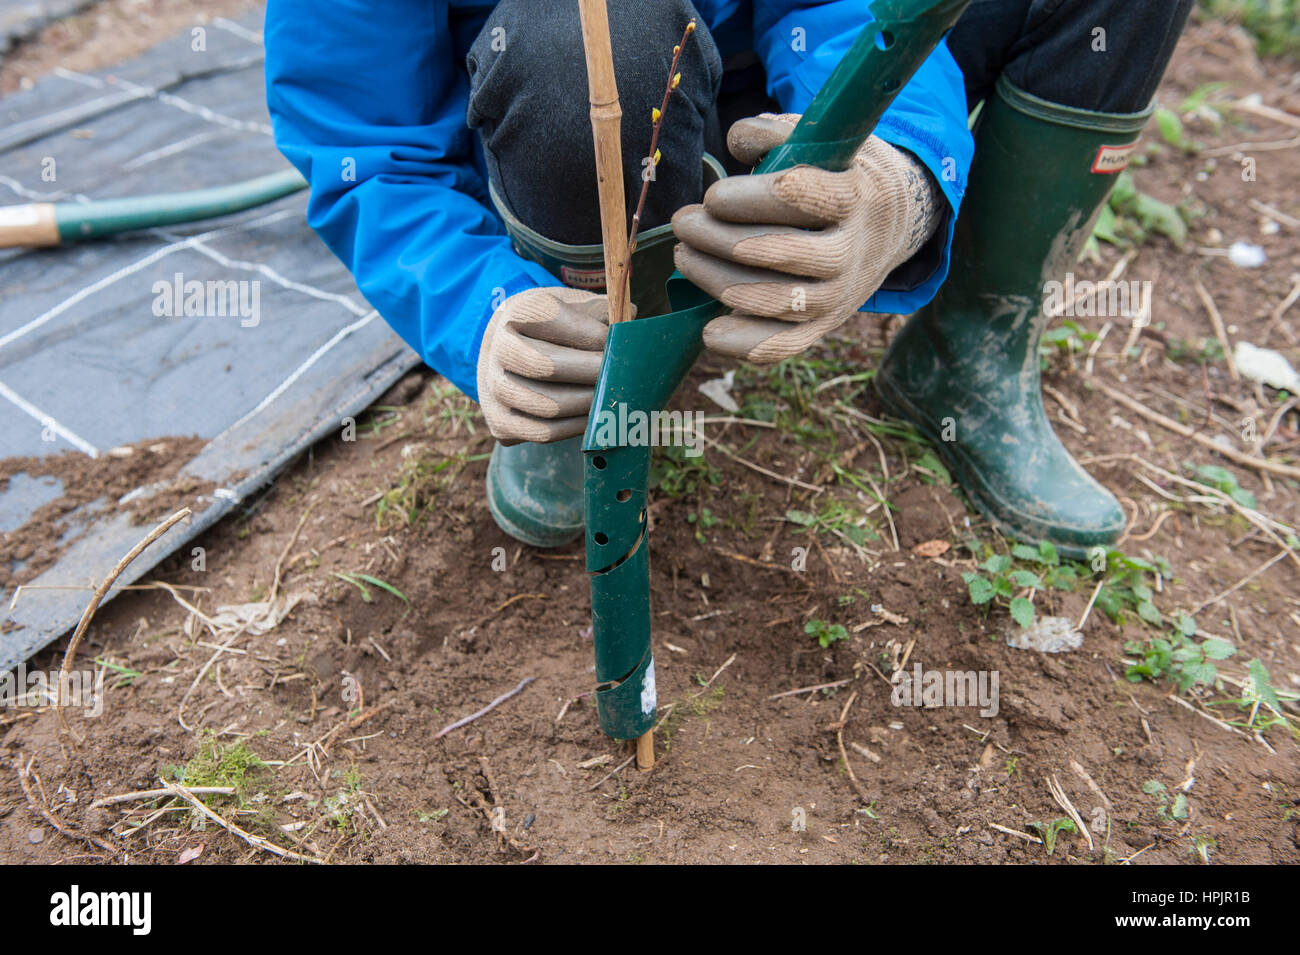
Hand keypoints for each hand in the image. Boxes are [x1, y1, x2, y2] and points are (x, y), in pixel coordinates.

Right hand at [477, 286, 620, 443]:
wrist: (509, 351)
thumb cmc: (554, 328)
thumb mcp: (573, 306)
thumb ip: (601, 311)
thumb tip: (632, 323)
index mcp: (517, 312)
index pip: (553, 319)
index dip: (591, 334)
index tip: (617, 342)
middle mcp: (498, 348)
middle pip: (547, 366)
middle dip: (592, 373)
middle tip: (620, 375)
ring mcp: (494, 388)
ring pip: (548, 406)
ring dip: (588, 404)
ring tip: (611, 397)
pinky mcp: (498, 422)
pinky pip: (544, 433)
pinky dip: (576, 427)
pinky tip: (594, 417)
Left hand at [672, 113, 941, 363]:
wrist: (896, 223)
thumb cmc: (842, 174)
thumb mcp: (825, 141)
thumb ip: (777, 132)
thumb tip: (737, 141)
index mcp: (854, 195)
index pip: (797, 196)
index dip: (747, 198)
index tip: (713, 196)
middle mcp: (851, 251)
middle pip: (779, 252)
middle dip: (718, 238)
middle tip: (684, 223)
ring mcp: (839, 295)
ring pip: (774, 300)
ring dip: (717, 281)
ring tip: (685, 257)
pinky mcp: (825, 325)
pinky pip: (783, 345)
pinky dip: (743, 344)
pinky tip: (709, 331)